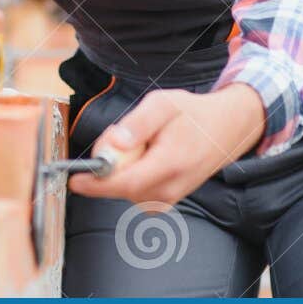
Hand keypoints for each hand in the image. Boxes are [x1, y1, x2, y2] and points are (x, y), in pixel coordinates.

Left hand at [68, 83, 265, 207]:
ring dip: (122, 170)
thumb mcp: (164, 104)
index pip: (124, 183)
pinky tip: (145, 157)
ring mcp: (172, 197)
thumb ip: (137, 124)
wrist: (227, 128)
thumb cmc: (193, 114)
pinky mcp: (169, 199)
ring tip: (141, 144)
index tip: (74, 180)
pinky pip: (138, 192)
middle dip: (109, 165)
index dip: (96, 184)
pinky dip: (133, 175)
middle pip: (121, 188)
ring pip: (128, 191)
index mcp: (169, 164)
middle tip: (120, 136)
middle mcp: (171, 187)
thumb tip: (114, 145)